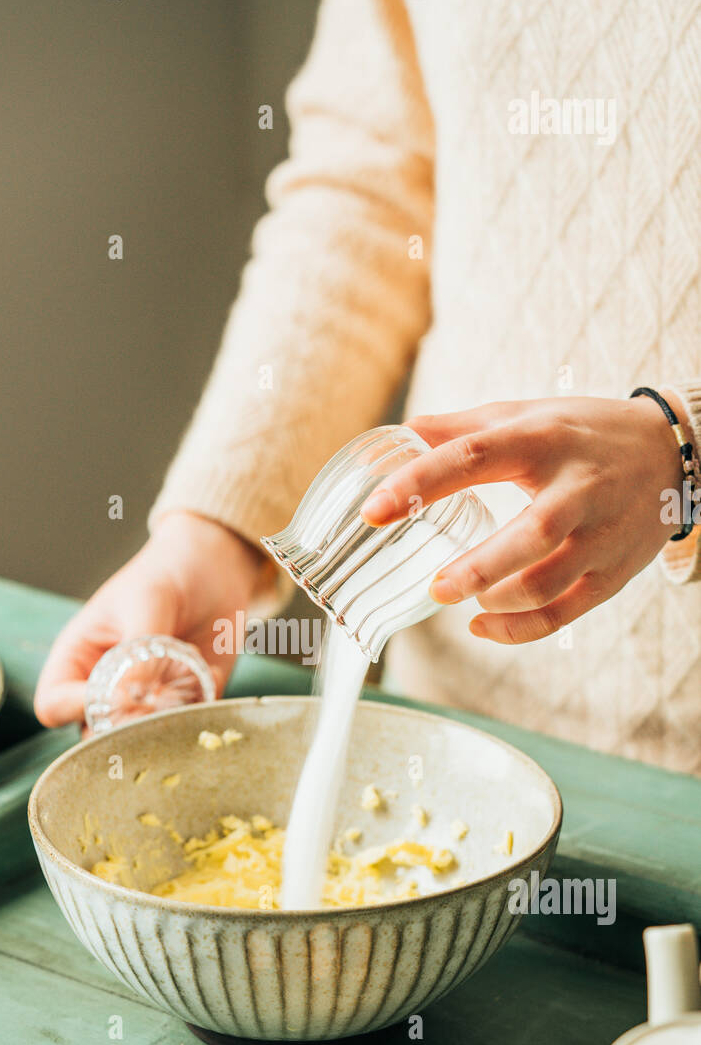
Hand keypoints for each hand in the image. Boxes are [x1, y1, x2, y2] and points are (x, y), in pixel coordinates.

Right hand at [34, 511, 263, 726]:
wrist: (216, 567)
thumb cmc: (166, 575)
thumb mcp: (148, 603)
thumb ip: (138, 653)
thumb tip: (129, 702)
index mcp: (79, 661)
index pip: (53, 705)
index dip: (76, 708)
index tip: (115, 694)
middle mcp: (107, 690)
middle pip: (95, 735)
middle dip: (123, 730)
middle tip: (156, 706)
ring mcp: (145, 704)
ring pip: (140, 742)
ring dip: (162, 727)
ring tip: (185, 686)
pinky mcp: (184, 707)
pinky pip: (184, 731)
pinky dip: (196, 718)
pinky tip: (208, 681)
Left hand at [360, 395, 686, 642]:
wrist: (672, 453)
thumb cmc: (582, 434)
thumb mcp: (526, 416)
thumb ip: (462, 428)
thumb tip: (401, 432)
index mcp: (542, 440)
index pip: (474, 457)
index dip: (420, 483)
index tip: (373, 508)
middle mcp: (577, 487)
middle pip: (532, 534)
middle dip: (478, 567)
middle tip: (432, 586)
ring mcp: (601, 535)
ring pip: (551, 582)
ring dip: (498, 600)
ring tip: (455, 598)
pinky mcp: (614, 573)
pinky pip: (566, 613)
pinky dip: (520, 629)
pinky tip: (483, 625)